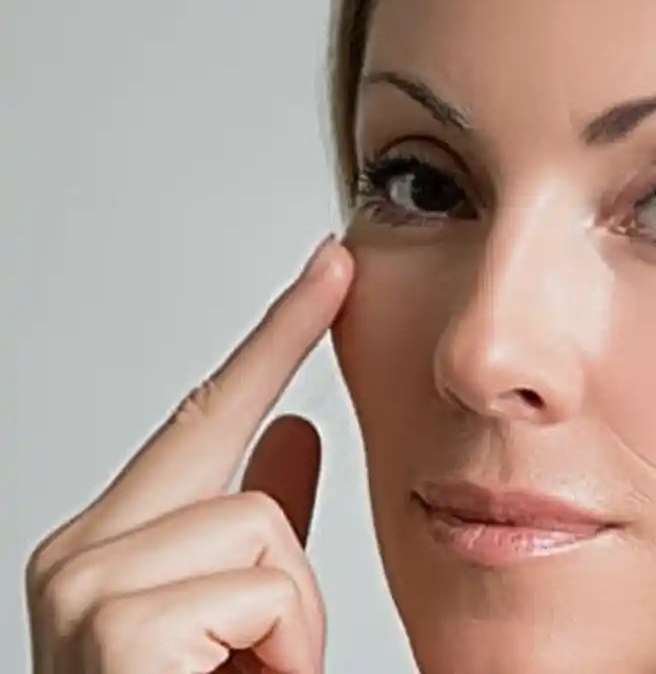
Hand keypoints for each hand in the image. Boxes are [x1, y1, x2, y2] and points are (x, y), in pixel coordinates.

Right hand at [25, 236, 351, 673]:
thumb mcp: (247, 621)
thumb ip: (262, 528)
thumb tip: (295, 437)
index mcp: (109, 547)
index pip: (207, 414)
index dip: (277, 336)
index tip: (330, 268)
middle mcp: (78, 554)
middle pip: (243, 478)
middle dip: (282, 576)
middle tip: (265, 661)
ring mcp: (84, 585)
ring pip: (262, 529)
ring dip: (287, 628)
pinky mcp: (116, 623)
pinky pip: (260, 581)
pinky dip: (283, 648)